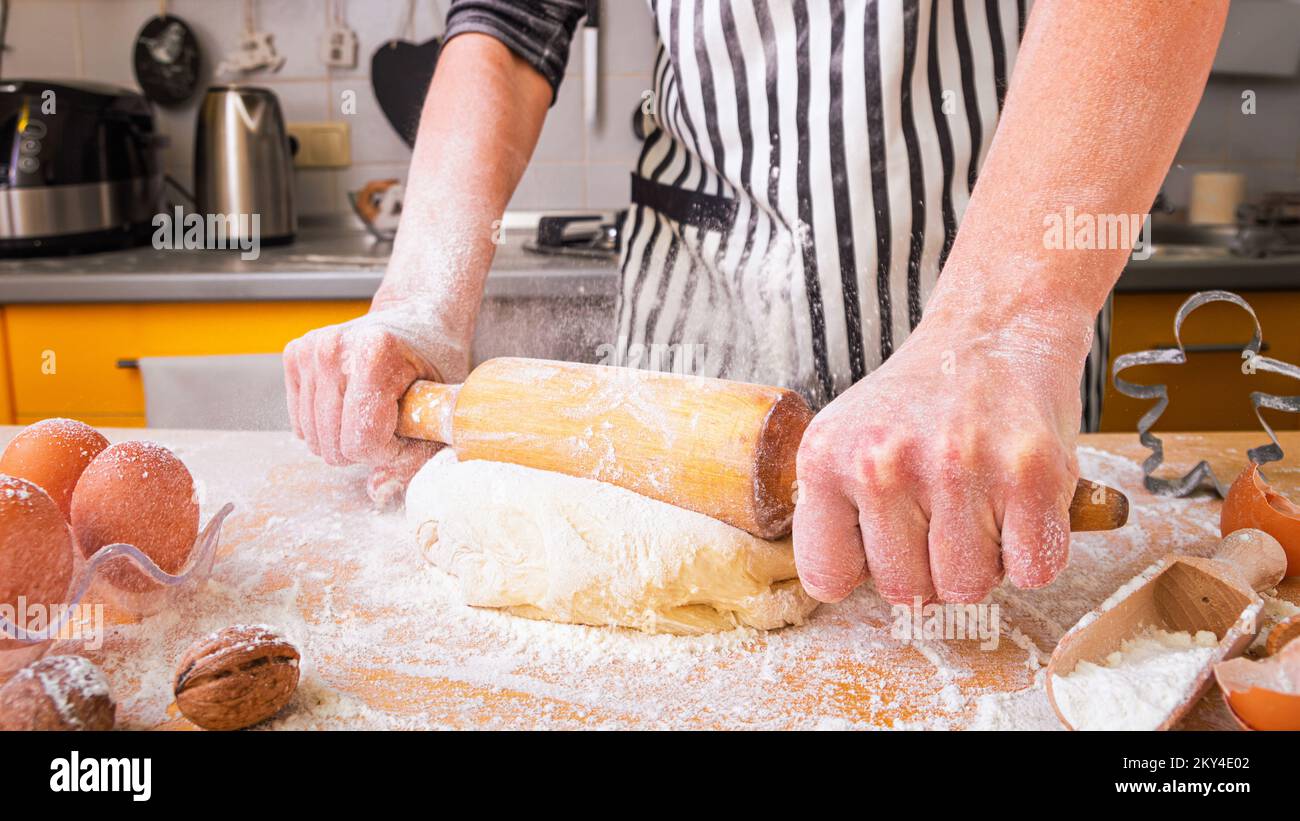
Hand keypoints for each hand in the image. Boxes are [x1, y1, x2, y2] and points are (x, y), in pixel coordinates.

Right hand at [283, 300, 469, 491]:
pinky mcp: (294, 355)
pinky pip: (301, 423)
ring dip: (345, 438)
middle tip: (392, 422)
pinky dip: (327, 426)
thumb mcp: (442, 407)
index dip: (389, 453)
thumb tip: (377, 493)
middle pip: (334, 444)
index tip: (408, 434)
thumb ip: (418, 454)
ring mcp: (309, 350)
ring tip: (373, 410)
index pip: (362, 441)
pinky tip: (350, 403)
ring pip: (313, 439)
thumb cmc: (435, 360)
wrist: (416, 316)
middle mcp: (332, 348)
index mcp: (374, 354)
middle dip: (366, 447)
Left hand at [792, 306, 1090, 604]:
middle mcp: (884, 464)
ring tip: (979, 501)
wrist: (995, 328)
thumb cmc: (922, 399)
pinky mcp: (1031, 473)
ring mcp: (957, 468)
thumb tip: (843, 586)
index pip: (829, 577)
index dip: (863, 568)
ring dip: (982, 561)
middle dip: (928, 566)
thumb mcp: (848, 438)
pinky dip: (1034, 553)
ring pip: (966, 589)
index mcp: (826, 457)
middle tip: (942, 508)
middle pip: (904, 592)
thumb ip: (835, 511)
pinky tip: (1019, 505)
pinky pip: (1032, 574)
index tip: (882, 537)